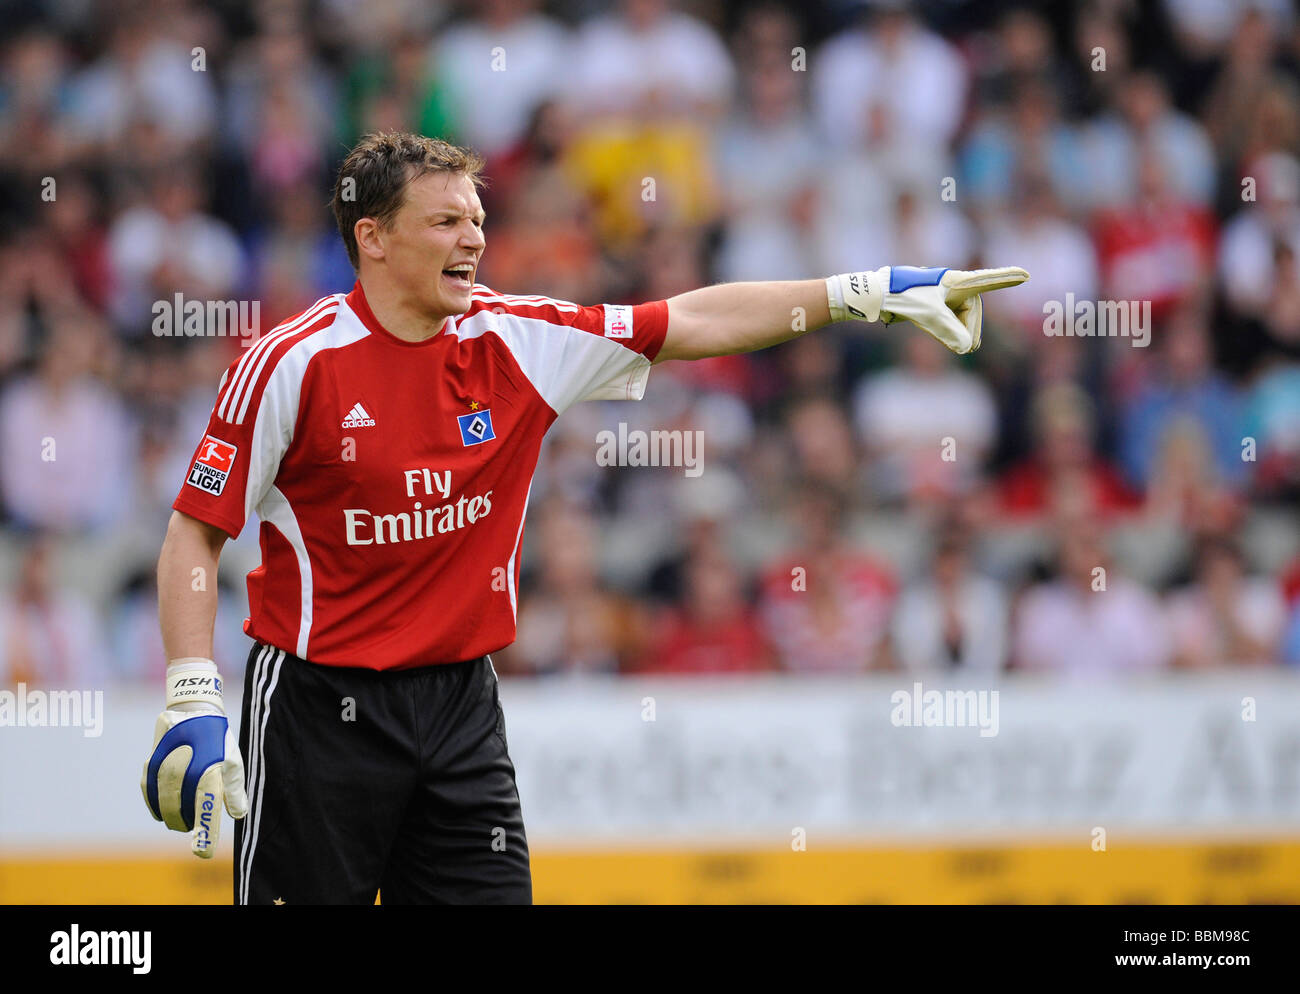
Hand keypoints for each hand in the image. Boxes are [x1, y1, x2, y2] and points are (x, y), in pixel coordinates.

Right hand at [141, 658, 247, 857]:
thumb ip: (234, 788)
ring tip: (182, 822)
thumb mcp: (232, 759)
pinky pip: (150, 794)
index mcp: (210, 768)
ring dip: (173, 817)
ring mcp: (164, 767)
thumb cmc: (217, 738)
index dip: (205, 834)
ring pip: (164, 806)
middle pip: (182, 812)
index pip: (207, 808)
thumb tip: (238, 814)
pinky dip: (157, 806)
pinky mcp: (150, 766)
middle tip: (195, 829)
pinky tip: (163, 811)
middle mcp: (185, 769)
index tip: (204, 853)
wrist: (191, 709)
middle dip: (189, 825)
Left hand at [826, 265, 1029, 354]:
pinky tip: (931, 330)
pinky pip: (949, 323)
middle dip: (963, 331)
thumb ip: (951, 333)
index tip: (1025, 275)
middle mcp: (955, 286)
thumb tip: (966, 347)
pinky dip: (943, 331)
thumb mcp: (929, 317)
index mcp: (957, 282)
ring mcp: (945, 295)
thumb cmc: (904, 298)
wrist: (877, 295)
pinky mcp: (936, 304)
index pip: (987, 281)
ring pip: (960, 322)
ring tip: (933, 329)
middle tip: (958, 346)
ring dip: (950, 332)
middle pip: (972, 315)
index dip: (1006, 279)